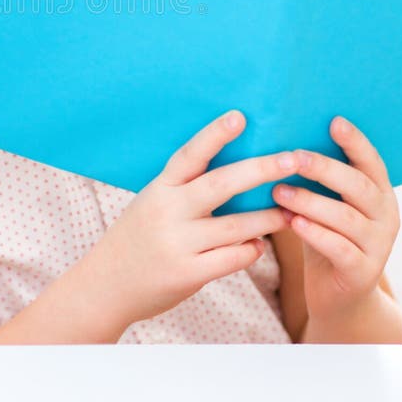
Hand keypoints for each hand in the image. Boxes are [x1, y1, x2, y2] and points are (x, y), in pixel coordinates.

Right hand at [87, 109, 299, 326]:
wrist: (107, 284)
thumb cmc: (138, 236)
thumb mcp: (152, 202)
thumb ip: (184, 188)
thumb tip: (235, 168)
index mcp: (160, 188)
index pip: (190, 155)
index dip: (214, 134)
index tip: (240, 116)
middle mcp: (168, 211)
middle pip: (221, 184)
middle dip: (261, 170)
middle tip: (294, 159)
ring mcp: (177, 243)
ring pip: (236, 226)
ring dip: (268, 218)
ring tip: (291, 211)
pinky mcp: (187, 273)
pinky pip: (232, 258)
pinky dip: (251, 250)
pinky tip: (259, 245)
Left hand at [272, 116, 400, 321]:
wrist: (338, 297)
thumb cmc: (324, 236)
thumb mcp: (324, 204)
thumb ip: (315, 179)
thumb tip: (280, 140)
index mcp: (378, 193)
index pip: (371, 162)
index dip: (355, 141)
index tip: (333, 121)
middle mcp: (386, 216)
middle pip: (359, 186)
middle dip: (324, 169)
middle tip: (292, 157)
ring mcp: (378, 246)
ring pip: (347, 217)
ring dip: (311, 201)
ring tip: (279, 191)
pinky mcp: (363, 272)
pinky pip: (341, 249)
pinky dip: (316, 233)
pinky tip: (293, 222)